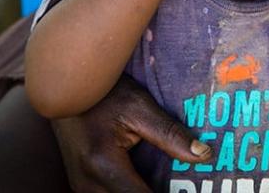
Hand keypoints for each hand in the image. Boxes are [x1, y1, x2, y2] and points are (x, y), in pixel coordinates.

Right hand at [52, 74, 211, 192]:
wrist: (64, 87)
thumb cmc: (103, 92)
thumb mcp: (139, 106)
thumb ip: (170, 134)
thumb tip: (203, 154)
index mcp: (103, 165)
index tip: (189, 191)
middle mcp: (87, 183)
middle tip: (181, 186)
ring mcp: (81, 187)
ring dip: (142, 192)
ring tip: (167, 183)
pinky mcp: (81, 185)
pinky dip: (130, 191)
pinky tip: (147, 182)